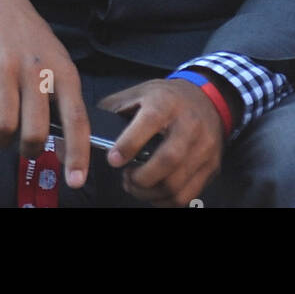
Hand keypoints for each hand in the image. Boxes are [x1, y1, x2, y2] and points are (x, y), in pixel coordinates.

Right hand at [0, 0, 90, 189]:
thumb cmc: (28, 38)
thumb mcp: (55, 59)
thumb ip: (61, 97)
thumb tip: (65, 145)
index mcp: (61, 70)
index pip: (75, 120)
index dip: (77, 156)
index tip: (76, 181)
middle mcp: (34, 70)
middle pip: (34, 132)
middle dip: (29, 149)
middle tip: (25, 145)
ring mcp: (2, 69)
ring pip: (3, 128)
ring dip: (1, 139)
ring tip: (1, 128)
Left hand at [98, 78, 224, 206]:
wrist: (208, 98)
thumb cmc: (166, 98)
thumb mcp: (138, 92)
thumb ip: (113, 109)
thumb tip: (82, 130)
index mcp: (167, 102)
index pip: (150, 121)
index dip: (129, 143)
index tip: (113, 159)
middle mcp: (190, 125)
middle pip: (168, 160)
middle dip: (141, 178)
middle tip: (126, 178)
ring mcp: (204, 148)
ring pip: (177, 184)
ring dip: (150, 193)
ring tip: (136, 185)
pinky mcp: (212, 167)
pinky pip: (187, 196)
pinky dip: (165, 201)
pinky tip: (153, 192)